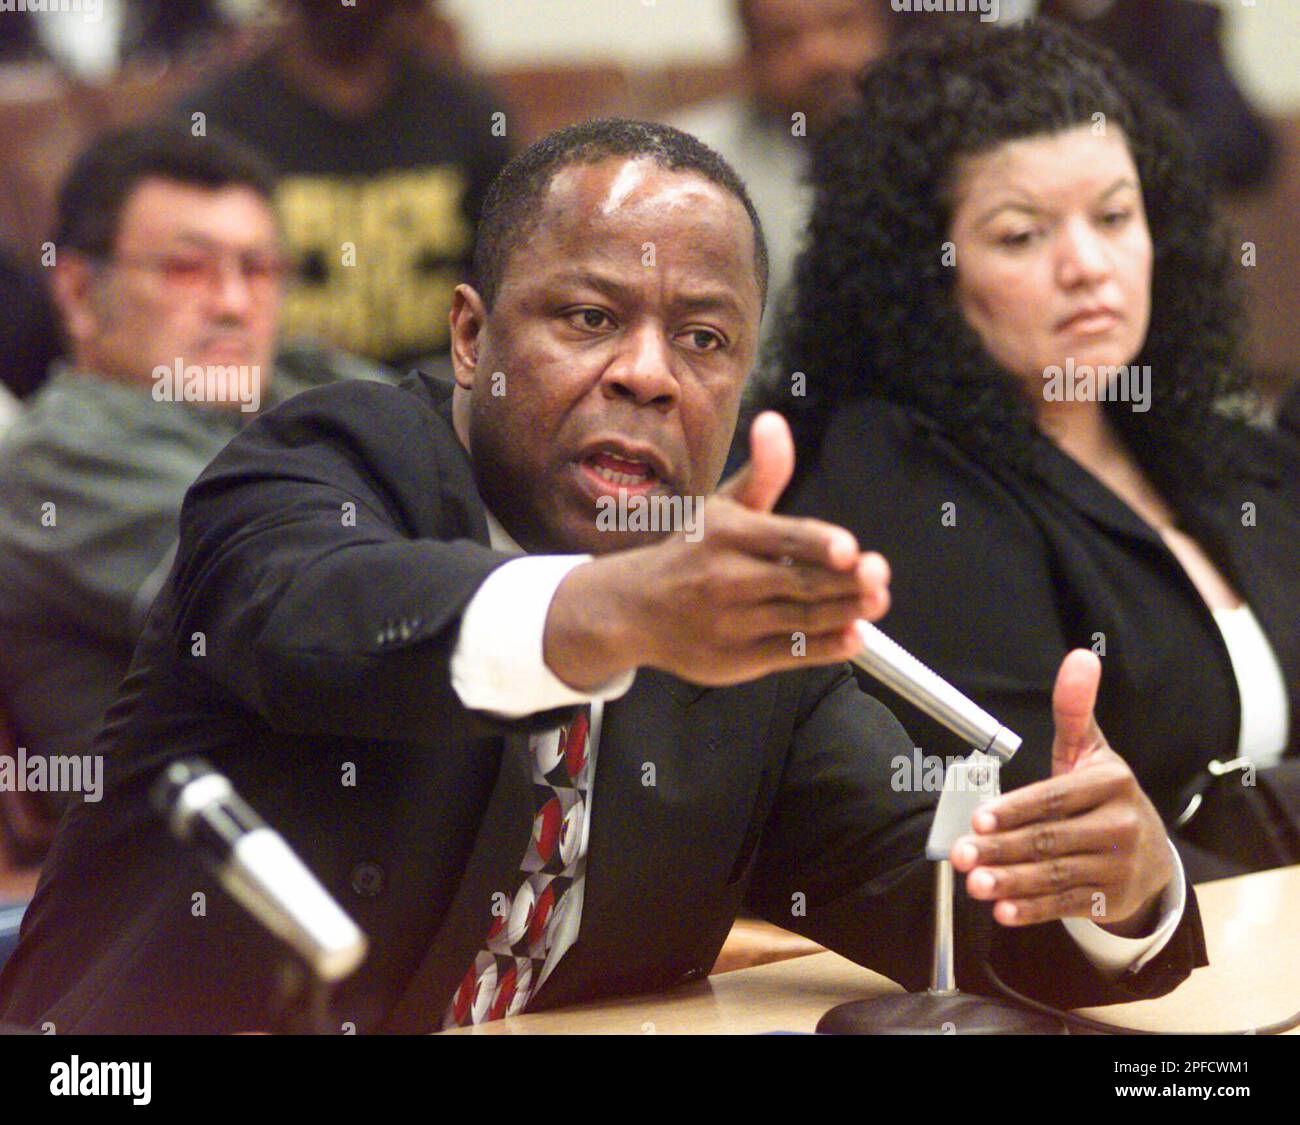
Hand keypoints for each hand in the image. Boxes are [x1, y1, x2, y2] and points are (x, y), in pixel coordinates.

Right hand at [543, 412, 890, 688]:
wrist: (632, 610)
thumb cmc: (689, 553)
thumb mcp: (722, 507)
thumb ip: (763, 472)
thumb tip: (774, 421)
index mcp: (725, 534)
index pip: (782, 538)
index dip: (819, 544)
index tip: (850, 549)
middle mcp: (725, 579)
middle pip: (799, 581)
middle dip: (846, 581)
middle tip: (879, 575)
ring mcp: (730, 622)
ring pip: (801, 619)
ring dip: (846, 612)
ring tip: (876, 601)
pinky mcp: (735, 660)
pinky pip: (791, 654)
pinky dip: (827, 647)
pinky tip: (852, 636)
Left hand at [950, 650, 1173, 933]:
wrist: (1152, 855)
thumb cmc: (1105, 795)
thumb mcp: (1090, 751)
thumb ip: (1075, 709)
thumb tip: (1079, 657)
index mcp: (1111, 783)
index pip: (1055, 797)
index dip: (1015, 810)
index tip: (979, 818)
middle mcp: (1121, 825)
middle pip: (1050, 839)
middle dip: (1001, 849)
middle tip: (962, 855)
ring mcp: (1118, 866)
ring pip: (1055, 874)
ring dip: (1011, 882)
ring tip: (975, 884)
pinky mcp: (1111, 899)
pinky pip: (1066, 904)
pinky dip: (1033, 909)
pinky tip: (1004, 911)